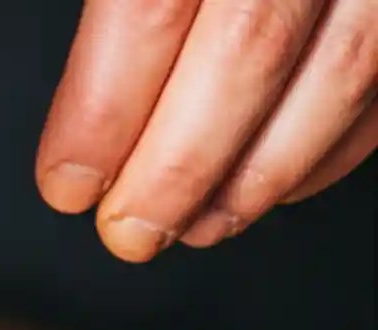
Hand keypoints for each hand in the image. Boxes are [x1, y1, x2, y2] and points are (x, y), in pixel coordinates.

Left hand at [36, 0, 376, 261]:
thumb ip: (121, 6)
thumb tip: (82, 105)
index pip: (148, 11)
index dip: (102, 111)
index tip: (68, 182)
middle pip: (243, 53)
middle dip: (177, 167)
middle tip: (130, 231)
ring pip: (337, 75)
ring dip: (255, 174)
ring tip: (196, 226)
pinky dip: (331, 147)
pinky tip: (273, 184)